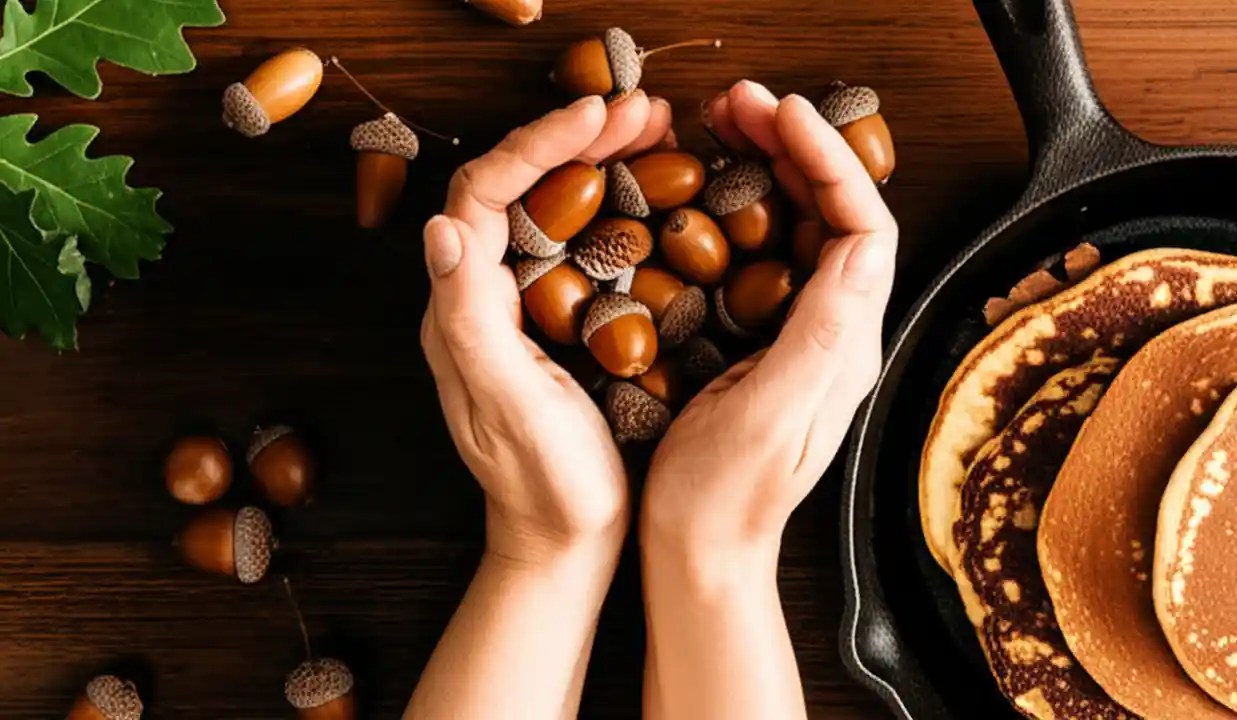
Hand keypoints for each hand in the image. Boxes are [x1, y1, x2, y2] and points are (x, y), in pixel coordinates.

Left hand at [423, 93, 673, 564]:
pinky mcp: (552, 322)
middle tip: (642, 112)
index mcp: (461, 310)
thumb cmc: (547, 486)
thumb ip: (471, 320)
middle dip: (571, 139)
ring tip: (655, 131)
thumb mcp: (510, 406)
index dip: (535, 145)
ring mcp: (517, 307)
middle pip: (513, 188)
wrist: (565, 542)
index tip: (597, 116)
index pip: (482, 195)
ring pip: (545, 208)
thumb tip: (441, 228)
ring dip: (593, 161)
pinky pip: (572, 242)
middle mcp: (478, 296)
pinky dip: (609, 203)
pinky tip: (652, 189)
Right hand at [643, 80, 896, 566]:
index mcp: (843, 345)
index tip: (779, 117)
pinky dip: (745, 208)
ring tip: (724, 125)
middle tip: (738, 104)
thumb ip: (820, 335)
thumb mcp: (769, 414)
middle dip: (797, 146)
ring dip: (771, 167)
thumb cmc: (721, 497)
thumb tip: (864, 248)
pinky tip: (710, 190)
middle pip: (837, 214)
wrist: (698, 554)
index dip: (830, 160)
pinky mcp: (766, 343)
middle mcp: (835, 333)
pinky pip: (770, 256)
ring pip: (804, 227)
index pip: (864, 226)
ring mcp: (802, 336)